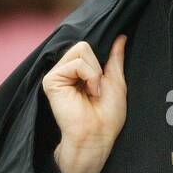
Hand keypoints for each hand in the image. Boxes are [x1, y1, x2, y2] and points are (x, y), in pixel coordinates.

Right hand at [42, 35, 127, 172]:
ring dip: (94, 72)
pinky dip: (89, 76)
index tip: (103, 82)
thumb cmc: (107, 115)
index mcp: (79, 72)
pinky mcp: (51, 80)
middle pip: (84, 45)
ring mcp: (57, 74)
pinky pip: (76, 63)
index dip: (101, 61)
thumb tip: (121, 37)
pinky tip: (87, 92)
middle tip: (96, 89)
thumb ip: (115, 58)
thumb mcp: (116, 80)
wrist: (97, 135)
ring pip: (81, 49)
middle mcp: (66, 71)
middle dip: (98, 66)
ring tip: (92, 91)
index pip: (89, 47)